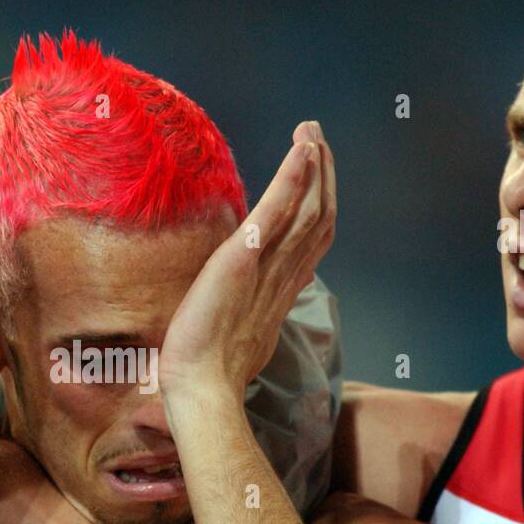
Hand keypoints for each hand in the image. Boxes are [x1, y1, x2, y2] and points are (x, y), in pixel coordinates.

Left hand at [159, 121, 335, 405]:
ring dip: (312, 166)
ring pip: (307, 210)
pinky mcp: (243, 259)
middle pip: (318, 219)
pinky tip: (303, 150)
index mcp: (280, 294)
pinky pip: (277, 213)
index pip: (311, 242)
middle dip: (322, 177)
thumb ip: (250, 313)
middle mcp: (283, 278)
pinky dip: (294, 178)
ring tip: (311, 133)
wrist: (201, 391)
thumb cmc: (209, 375)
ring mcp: (267, 268)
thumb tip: (254, 310)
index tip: (316, 177)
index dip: (319, 206)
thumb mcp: (236, 337)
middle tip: (318, 140)